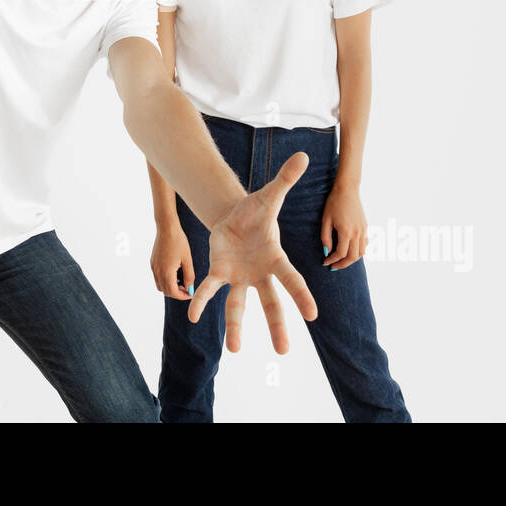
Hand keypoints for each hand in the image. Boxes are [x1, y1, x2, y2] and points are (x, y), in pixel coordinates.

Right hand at [150, 222, 194, 299]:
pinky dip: (165, 279)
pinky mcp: (152, 263)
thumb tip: (190, 289)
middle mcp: (157, 272)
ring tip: (181, 280)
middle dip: (177, 293)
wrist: (167, 228)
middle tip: (187, 288)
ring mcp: (153, 267)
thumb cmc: (178, 242)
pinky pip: (157, 277)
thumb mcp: (187, 260)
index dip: (182, 296)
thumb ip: (189, 276)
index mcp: (166, 272)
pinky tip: (175, 271)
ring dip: (170, 287)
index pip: (173, 293)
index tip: (190, 293)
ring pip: (160, 285)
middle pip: (166, 291)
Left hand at [190, 151, 317, 353]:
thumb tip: (304, 155)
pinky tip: (192, 316)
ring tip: (235, 350)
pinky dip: (201, 301)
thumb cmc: (257, 210)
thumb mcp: (269, 194)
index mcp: (276, 257)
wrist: (235, 215)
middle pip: (270, 301)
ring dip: (236, 328)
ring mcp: (240, 276)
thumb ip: (285, 179)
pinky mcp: (220, 273)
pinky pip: (210, 289)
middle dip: (277, 325)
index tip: (313, 315)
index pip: (291, 278)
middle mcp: (260, 273)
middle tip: (283, 350)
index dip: (301, 296)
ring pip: (238, 305)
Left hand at [321, 185, 367, 270]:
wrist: (347, 190)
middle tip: (334, 266)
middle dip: (343, 264)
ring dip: (351, 260)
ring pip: (361, 253)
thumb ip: (325, 237)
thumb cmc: (334, 203)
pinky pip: (365, 244)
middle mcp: (357, 233)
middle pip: (352, 257)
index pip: (340, 253)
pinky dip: (358, 251)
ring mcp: (363, 230)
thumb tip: (327, 251)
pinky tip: (350, 250)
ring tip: (341, 261)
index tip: (325, 262)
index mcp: (346, 232)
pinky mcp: (365, 227)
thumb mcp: (325, 220)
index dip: (332, 260)